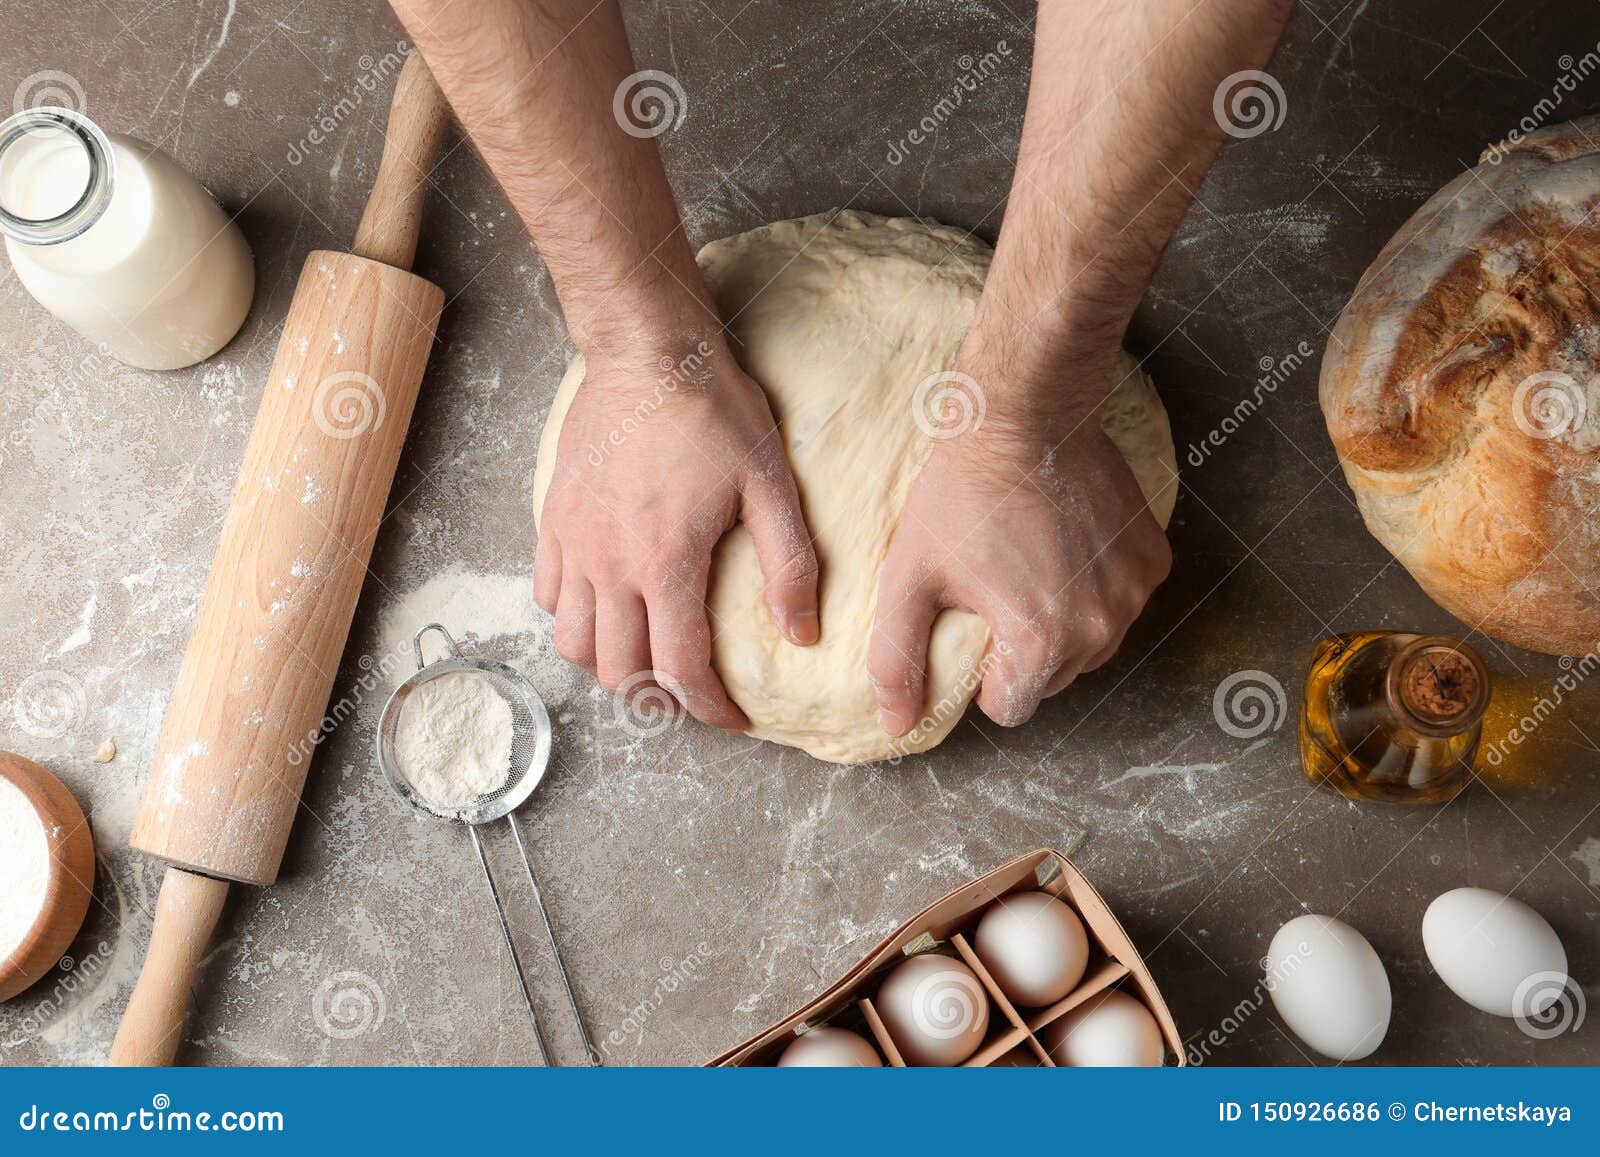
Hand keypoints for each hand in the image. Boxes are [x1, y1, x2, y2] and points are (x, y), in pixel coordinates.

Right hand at [536, 335, 819, 728]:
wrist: (646, 350)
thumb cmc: (713, 410)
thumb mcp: (769, 484)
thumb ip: (789, 565)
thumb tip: (802, 634)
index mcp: (665, 562)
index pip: (680, 668)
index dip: (709, 707)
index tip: (733, 718)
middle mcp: (610, 563)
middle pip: (619, 671)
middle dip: (658, 696)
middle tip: (691, 690)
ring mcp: (573, 542)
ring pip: (574, 643)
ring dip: (610, 665)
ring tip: (646, 657)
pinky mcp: (553, 519)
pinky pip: (548, 595)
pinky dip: (575, 619)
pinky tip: (607, 607)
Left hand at [868, 356, 1170, 735]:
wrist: (1025, 416)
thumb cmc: (962, 494)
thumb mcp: (909, 577)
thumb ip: (898, 659)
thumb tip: (896, 723)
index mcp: (1039, 641)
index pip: (1012, 708)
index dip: (984, 680)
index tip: (973, 633)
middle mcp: (1098, 628)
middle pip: (1053, 679)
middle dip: (1022, 652)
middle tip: (996, 593)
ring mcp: (1132, 594)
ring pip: (1091, 645)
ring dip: (1062, 625)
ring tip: (1029, 569)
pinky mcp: (1152, 560)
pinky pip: (1121, 602)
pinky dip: (1095, 588)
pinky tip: (1065, 547)